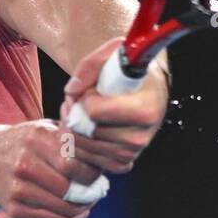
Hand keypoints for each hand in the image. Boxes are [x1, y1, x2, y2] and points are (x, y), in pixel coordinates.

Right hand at [0, 119, 104, 217]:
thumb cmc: (26, 144)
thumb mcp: (44, 129)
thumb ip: (71, 135)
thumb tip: (104, 152)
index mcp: (36, 138)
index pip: (73, 163)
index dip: (92, 173)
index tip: (99, 175)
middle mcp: (24, 163)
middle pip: (68, 188)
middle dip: (89, 193)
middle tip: (98, 191)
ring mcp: (17, 188)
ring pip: (62, 208)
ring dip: (82, 209)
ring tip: (88, 202)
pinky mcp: (13, 209)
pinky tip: (76, 213)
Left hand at [59, 37, 168, 174]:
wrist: (144, 88)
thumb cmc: (128, 69)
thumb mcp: (112, 53)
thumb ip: (89, 66)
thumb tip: (72, 91)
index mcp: (146, 109)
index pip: (94, 112)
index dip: (84, 98)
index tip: (91, 89)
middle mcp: (141, 136)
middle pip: (86, 132)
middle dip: (74, 114)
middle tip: (77, 100)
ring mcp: (131, 153)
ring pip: (83, 148)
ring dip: (73, 130)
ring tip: (80, 112)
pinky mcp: (122, 163)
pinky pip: (89, 160)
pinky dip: (80, 146)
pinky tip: (85, 128)